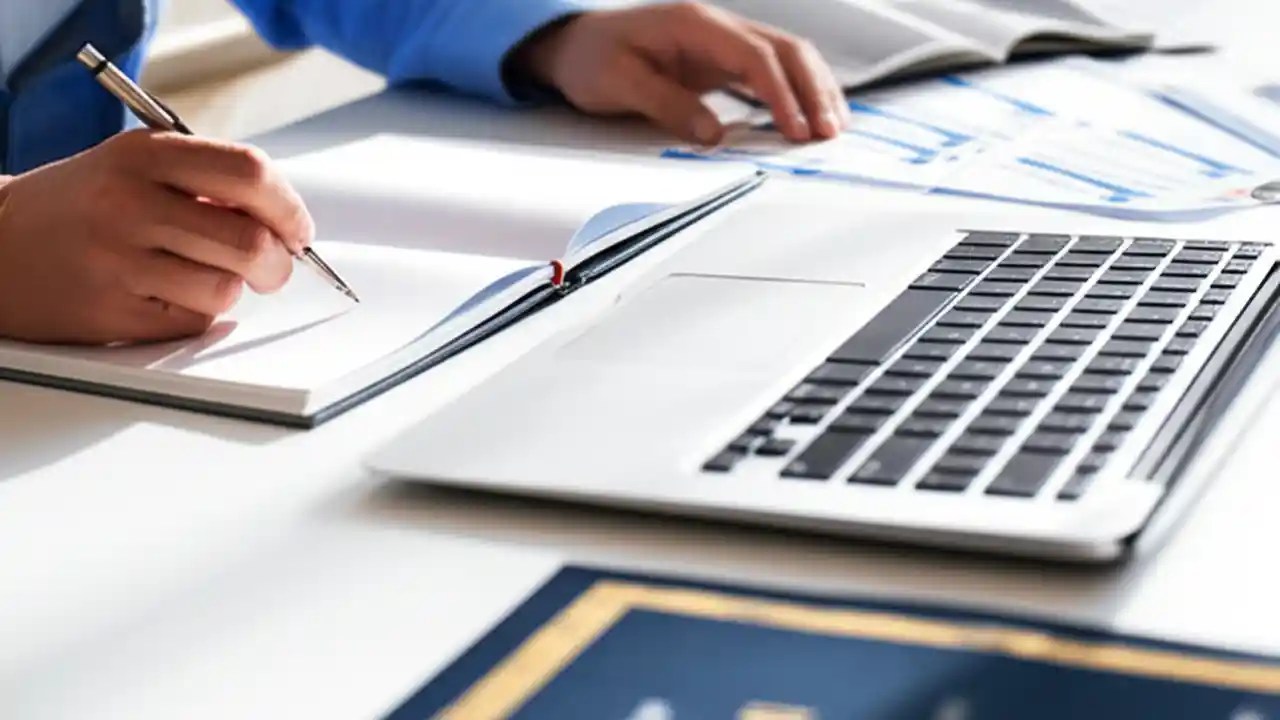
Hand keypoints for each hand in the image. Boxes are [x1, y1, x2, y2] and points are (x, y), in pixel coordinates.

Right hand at [0, 130, 313, 344]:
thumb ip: (209, 181)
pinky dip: (195, 313)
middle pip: (251, 240)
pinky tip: (164, 294)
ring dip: (231, 288)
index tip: (296, 228)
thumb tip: (285, 221)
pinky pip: (193, 321)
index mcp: (144, 155)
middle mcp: (130, 202)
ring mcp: (117, 260)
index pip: (250, 173)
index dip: (289, 207)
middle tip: (274, 267)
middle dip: (280, 262)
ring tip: (200, 275)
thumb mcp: (137, 166)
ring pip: (226, 288)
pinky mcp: (111, 312)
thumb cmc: (85, 204)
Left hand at [513, 2, 850, 144]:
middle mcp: (716, 27)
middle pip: (786, 50)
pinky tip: (810, 116)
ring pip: (787, 57)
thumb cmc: (590, 58)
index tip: (795, 129)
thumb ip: (666, 105)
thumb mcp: (618, 84)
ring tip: (833, 128)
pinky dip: (796, 92)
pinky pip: (771, 71)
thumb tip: (712, 134)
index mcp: (694, 24)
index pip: (755, 56)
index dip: (781, 94)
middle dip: (814, 91)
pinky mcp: (722, 60)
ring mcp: (722, 42)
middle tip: (830, 133)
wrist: (572, 44)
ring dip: (814, 90)